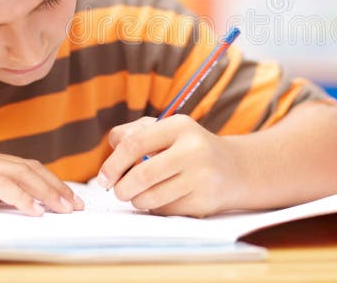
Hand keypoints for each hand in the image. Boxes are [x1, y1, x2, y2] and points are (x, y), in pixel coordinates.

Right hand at [0, 143, 83, 215]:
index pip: (25, 166)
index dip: (48, 180)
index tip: (66, 196)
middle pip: (31, 168)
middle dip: (57, 187)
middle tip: (77, 205)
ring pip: (22, 175)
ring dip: (47, 192)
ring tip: (65, 208)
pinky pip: (1, 185)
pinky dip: (21, 196)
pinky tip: (35, 210)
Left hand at [97, 116, 241, 216]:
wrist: (233, 169)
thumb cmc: (189, 147)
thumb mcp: (167, 130)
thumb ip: (135, 132)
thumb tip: (112, 146)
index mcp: (180, 126)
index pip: (134, 144)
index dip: (112, 164)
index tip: (103, 178)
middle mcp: (193, 150)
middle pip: (141, 175)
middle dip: (122, 188)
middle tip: (118, 192)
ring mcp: (201, 177)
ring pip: (150, 198)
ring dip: (137, 200)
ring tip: (140, 194)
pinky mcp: (203, 201)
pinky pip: (165, 211)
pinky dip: (157, 207)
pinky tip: (166, 197)